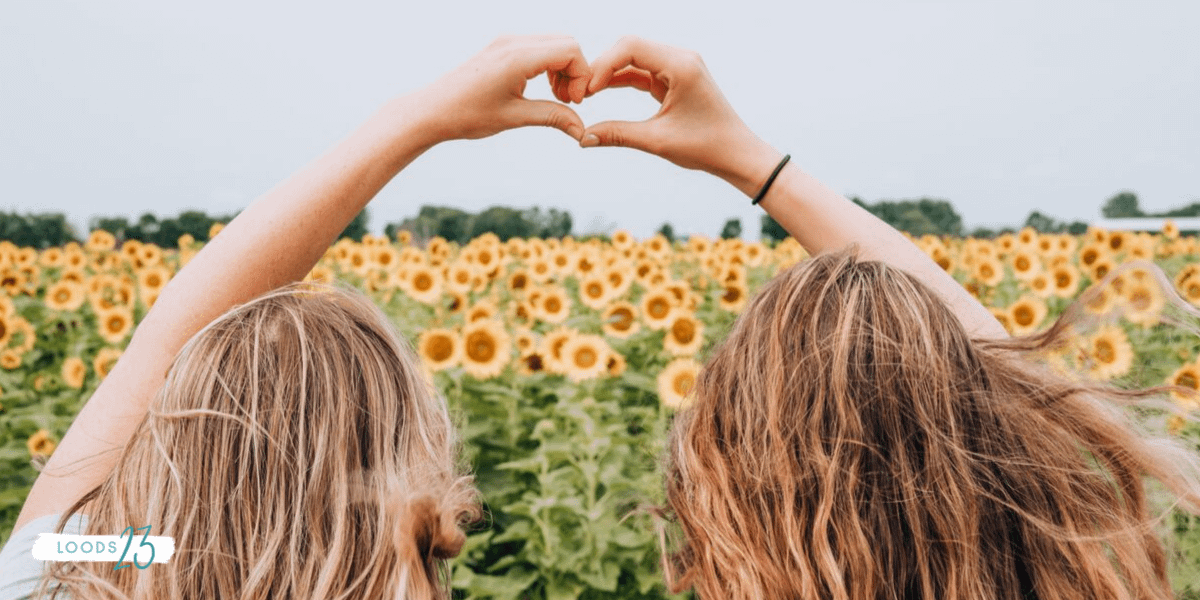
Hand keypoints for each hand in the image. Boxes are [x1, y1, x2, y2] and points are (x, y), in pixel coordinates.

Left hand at [413, 35, 590, 143]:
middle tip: (566, 101)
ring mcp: (507, 41)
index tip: (573, 102)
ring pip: (554, 43)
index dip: (581, 76)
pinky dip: (549, 65)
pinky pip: (539, 47)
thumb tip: (581, 130)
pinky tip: (542, 89)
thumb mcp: (514, 117)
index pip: (570, 51)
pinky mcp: (502, 47)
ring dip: (563, 69)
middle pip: (567, 43)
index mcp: (517, 57)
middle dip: (575, 71)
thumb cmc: (467, 114)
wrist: (432, 110)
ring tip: (555, 98)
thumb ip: (552, 117)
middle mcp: (513, 42)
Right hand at [580, 36, 782, 196]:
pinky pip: (642, 71)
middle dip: (602, 66)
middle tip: (580, 92)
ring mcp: (678, 66)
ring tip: (585, 93)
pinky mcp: (675, 77)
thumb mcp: (657, 141)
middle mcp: (681, 58)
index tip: (586, 90)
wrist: (736, 153)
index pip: (631, 47)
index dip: (603, 64)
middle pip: (630, 47)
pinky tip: (600, 92)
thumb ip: (618, 134)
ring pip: (633, 58)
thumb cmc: (706, 146)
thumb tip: (583, 138)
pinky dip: (621, 80)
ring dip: (609, 73)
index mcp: (681, 65)